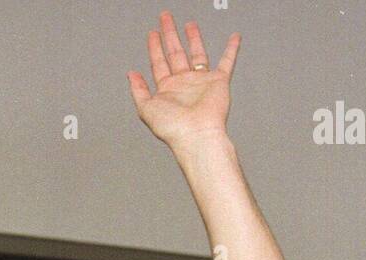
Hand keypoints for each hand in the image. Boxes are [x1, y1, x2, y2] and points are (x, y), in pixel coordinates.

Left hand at [128, 11, 239, 148]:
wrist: (196, 135)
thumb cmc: (173, 129)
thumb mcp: (146, 109)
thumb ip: (138, 91)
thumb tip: (131, 74)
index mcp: (167, 90)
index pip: (159, 63)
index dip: (155, 47)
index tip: (153, 33)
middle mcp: (184, 85)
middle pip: (176, 53)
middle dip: (170, 35)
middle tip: (166, 18)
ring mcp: (201, 82)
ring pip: (197, 54)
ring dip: (193, 39)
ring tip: (190, 24)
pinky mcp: (218, 82)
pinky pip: (227, 62)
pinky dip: (231, 49)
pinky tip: (233, 38)